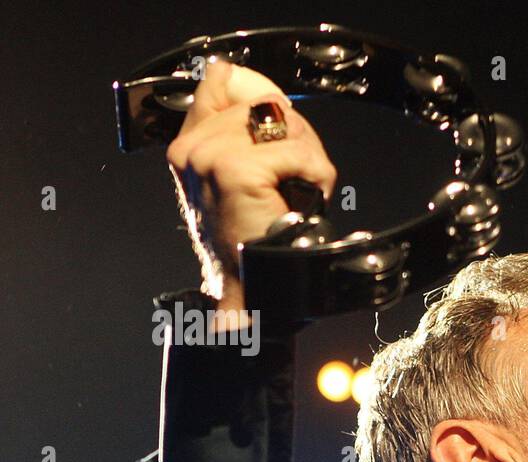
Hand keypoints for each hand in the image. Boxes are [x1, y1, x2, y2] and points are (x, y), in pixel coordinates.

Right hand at [165, 57, 337, 307]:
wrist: (252, 290)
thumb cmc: (253, 243)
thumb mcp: (242, 178)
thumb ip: (244, 130)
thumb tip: (254, 85)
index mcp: (189, 146)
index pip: (224, 80)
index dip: (265, 100)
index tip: (281, 135)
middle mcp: (191, 147)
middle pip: (267, 104)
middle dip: (296, 139)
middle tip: (295, 182)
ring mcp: (209, 156)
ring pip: (287, 125)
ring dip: (307, 159)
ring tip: (295, 195)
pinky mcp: (235, 169)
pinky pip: (298, 152)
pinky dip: (314, 177)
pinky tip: (301, 203)